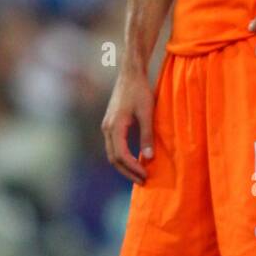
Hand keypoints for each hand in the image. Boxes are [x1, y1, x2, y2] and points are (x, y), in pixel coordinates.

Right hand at [102, 68, 153, 182]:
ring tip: (139, 174)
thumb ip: (147, 136)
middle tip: (143, 181)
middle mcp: (107, 128)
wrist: (130, 74)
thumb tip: (149, 158)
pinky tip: (134, 160)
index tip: (146, 175)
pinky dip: (123, 156)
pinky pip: (114, 146)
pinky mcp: (110, 123)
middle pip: (114, 158)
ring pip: (112, 153)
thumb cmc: (140, 91)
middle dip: (128, 172)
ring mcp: (107, 126)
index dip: (133, 168)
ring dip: (125, 166)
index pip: (121, 155)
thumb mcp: (147, 113)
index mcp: (114, 126)